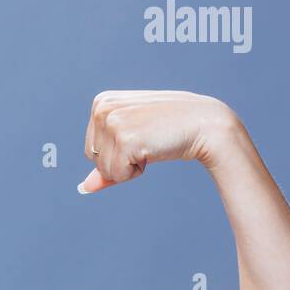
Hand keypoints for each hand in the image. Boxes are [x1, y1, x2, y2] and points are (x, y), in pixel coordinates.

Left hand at [78, 90, 234, 193]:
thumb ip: (106, 161)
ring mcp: (113, 121)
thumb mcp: (132, 140)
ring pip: (104, 170)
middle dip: (120, 161)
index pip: (90, 149)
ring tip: (151, 144)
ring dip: (129, 167)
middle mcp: (102, 108)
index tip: (140, 136)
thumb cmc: (169, 131)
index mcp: (100, 102)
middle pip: (93, 159)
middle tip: (147, 142)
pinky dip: (136, 172)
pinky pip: (118, 175)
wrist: (206, 124)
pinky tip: (153, 151)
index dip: (116, 153)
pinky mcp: (125, 139)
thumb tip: (84, 188)